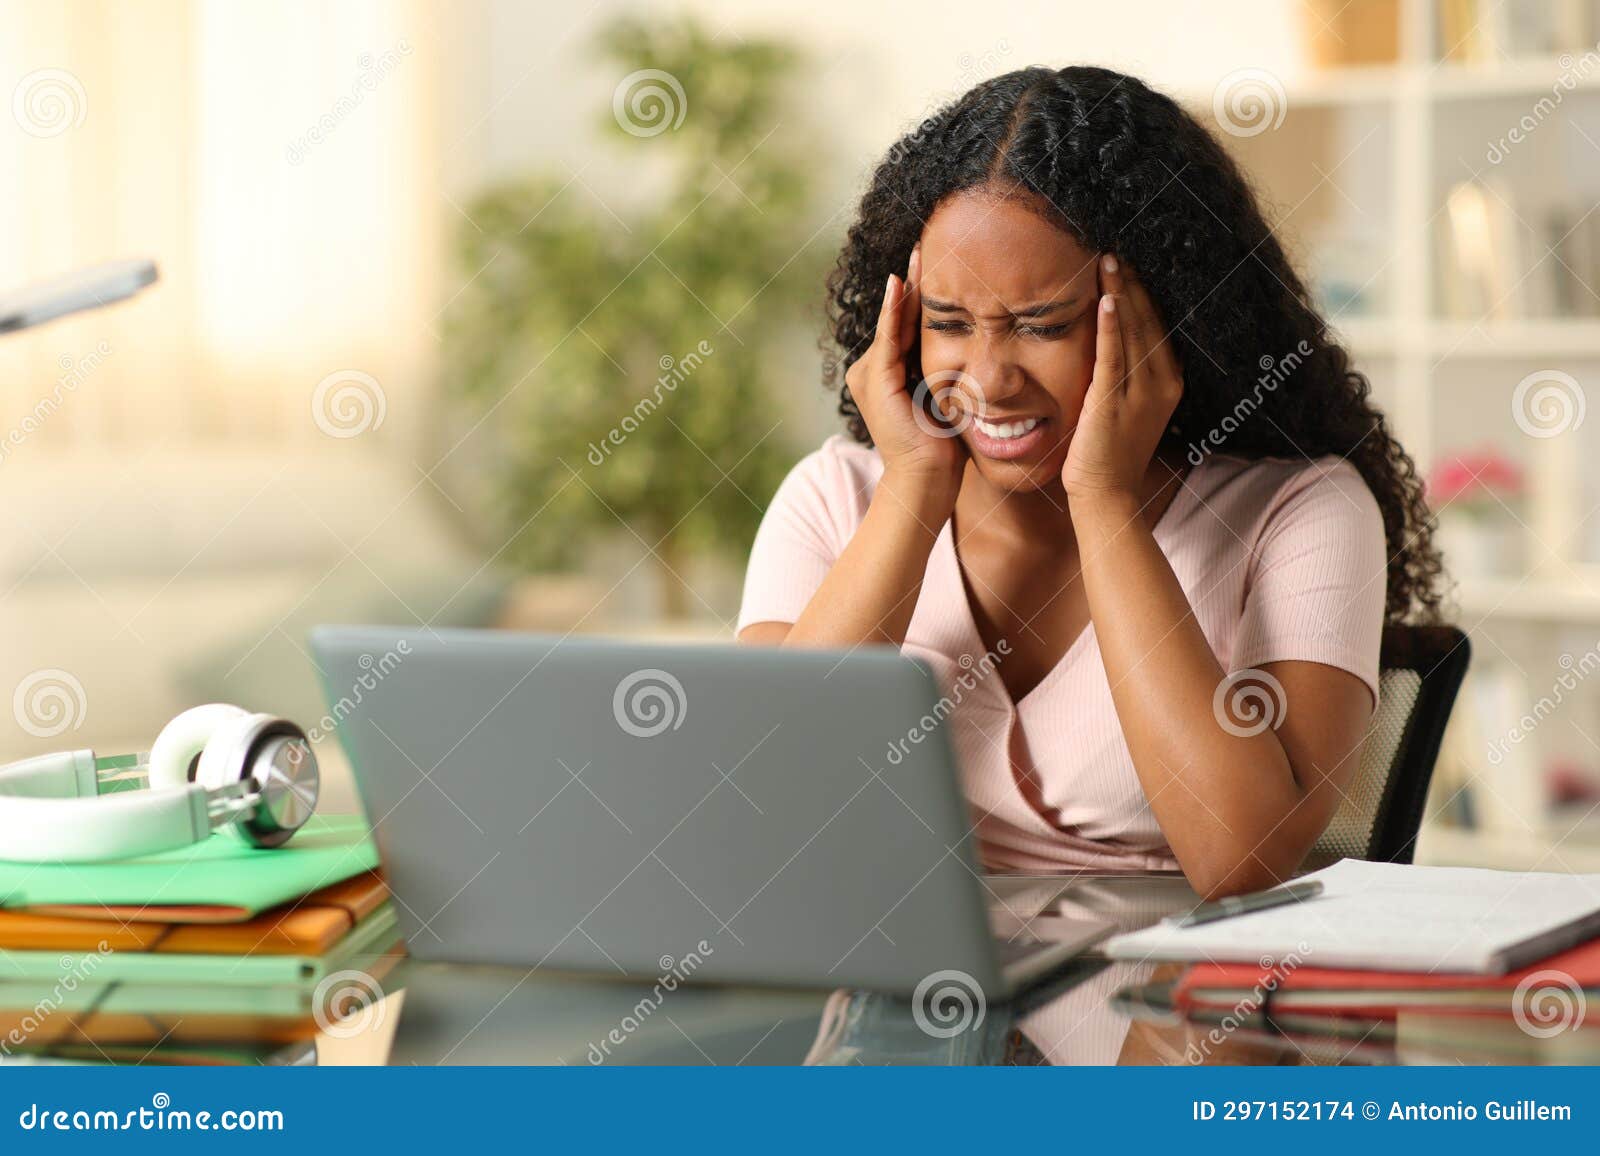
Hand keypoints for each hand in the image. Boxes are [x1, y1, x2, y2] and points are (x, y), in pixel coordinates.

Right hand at [844, 247, 967, 502]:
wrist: (927, 484)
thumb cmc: (944, 452)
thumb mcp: (948, 402)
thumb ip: (950, 375)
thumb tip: (980, 351)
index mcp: (887, 374)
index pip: (908, 323)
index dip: (923, 292)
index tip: (941, 259)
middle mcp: (870, 371)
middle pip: (899, 316)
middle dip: (914, 281)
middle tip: (930, 240)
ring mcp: (870, 375)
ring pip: (893, 321)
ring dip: (907, 285)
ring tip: (919, 251)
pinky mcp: (877, 381)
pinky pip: (890, 336)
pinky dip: (897, 309)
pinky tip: (904, 281)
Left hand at [1062, 254, 1183, 501]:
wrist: (1105, 494)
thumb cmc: (1109, 451)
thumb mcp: (1127, 405)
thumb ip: (1128, 373)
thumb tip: (1115, 337)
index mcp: (1169, 381)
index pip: (1158, 325)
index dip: (1145, 292)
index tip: (1130, 261)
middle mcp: (1162, 383)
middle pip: (1149, 320)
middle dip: (1133, 283)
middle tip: (1117, 246)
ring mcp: (1140, 393)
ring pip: (1133, 331)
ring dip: (1120, 293)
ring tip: (1108, 259)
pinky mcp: (1113, 401)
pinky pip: (1113, 356)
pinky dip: (1110, 326)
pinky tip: (1105, 299)